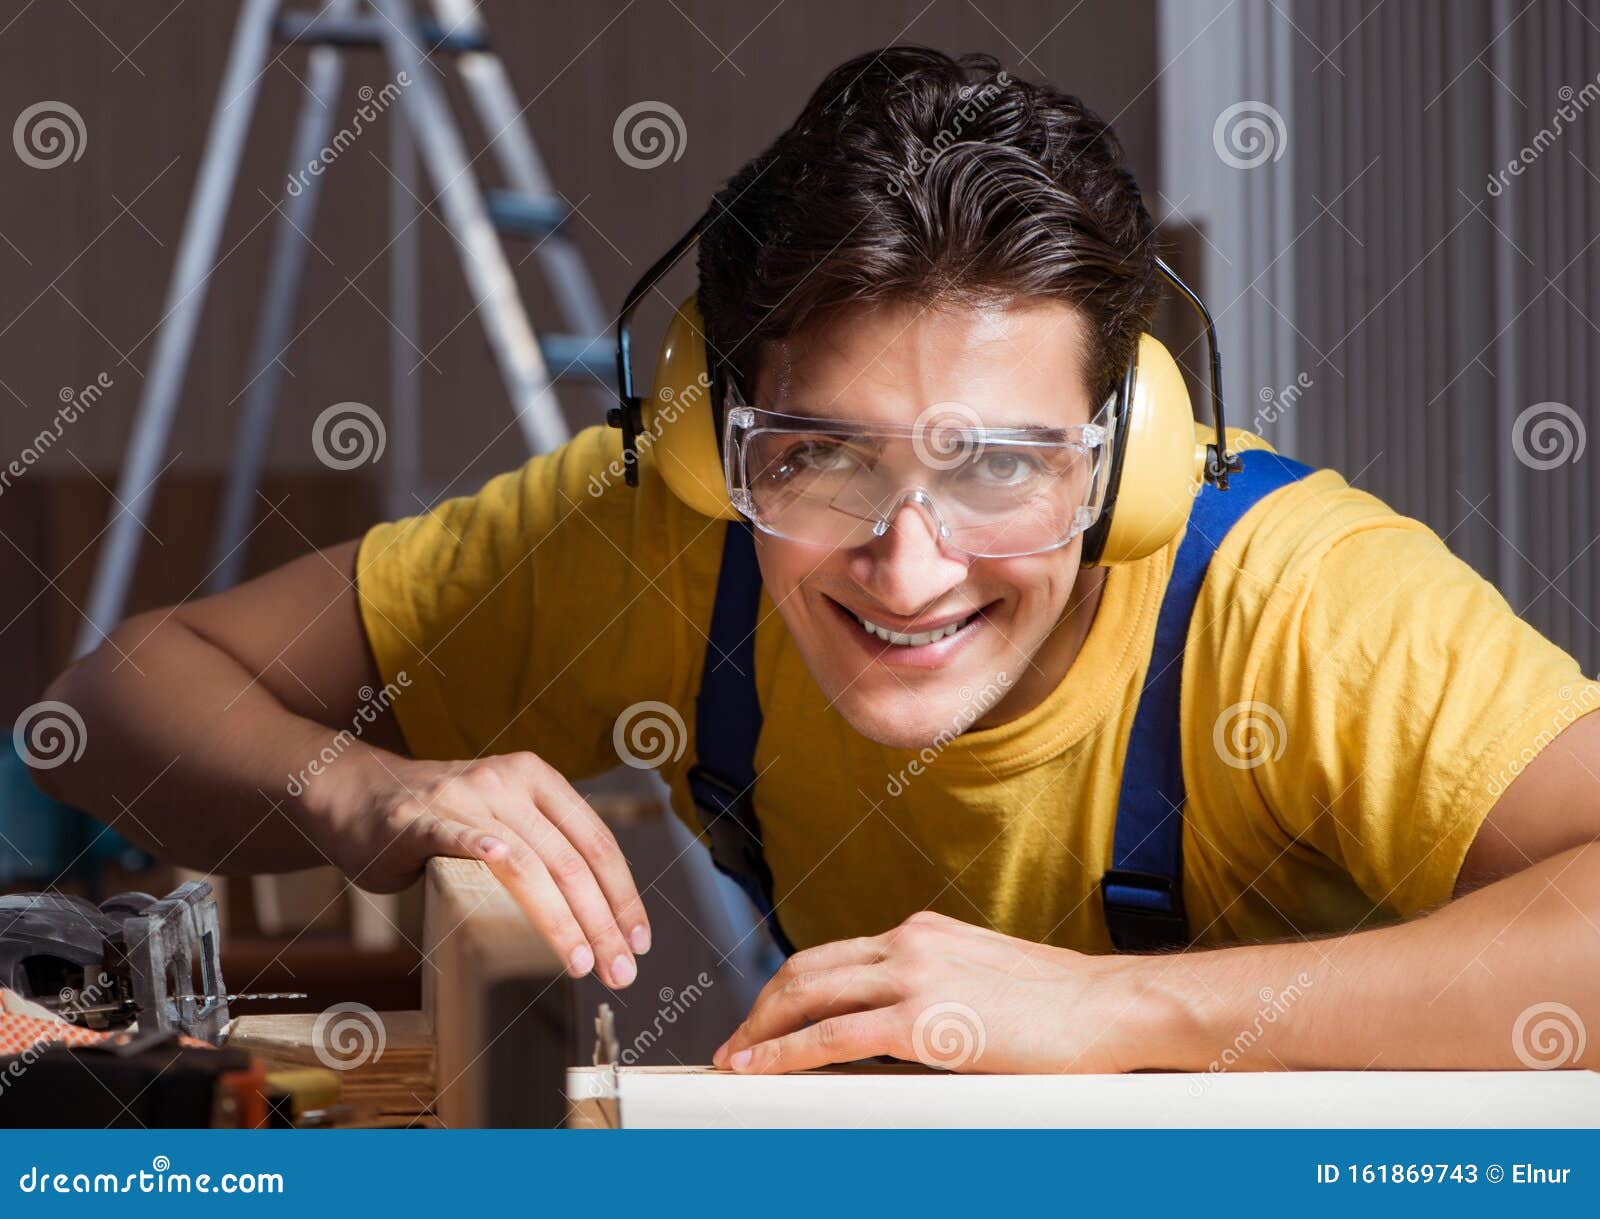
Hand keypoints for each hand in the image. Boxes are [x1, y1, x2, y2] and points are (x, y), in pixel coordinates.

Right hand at [322, 750, 650, 988]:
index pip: (596, 841)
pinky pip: (456, 835)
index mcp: (537, 779)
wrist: (355, 794)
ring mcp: (462, 798)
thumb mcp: (503, 816)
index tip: (639, 940)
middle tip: (619, 971)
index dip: (623, 893)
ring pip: (526, 863)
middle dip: (602, 921)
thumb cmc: (438, 819)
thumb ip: (544, 846)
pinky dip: (481, 847)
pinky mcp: (417, 819)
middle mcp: (506, 782)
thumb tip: (600, 915)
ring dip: (560, 919)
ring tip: (581, 963)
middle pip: (569, 859)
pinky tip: (500, 861)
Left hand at [712, 911, 1142, 1073]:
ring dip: (762, 1029)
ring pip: (807, 995)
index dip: (789, 988)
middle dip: (761, 1007)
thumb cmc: (1065, 1005)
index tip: (766, 1015)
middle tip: (736, 1041)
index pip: (834, 955)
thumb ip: (937, 991)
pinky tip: (762, 1068)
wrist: (1111, 1006)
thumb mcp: (985, 980)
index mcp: (922, 932)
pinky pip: (832, 1036)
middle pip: (807, 969)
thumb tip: (903, 1027)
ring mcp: (913, 975)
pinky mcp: (922, 1019)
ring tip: (737, 1059)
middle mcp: (909, 942)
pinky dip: (785, 1051)